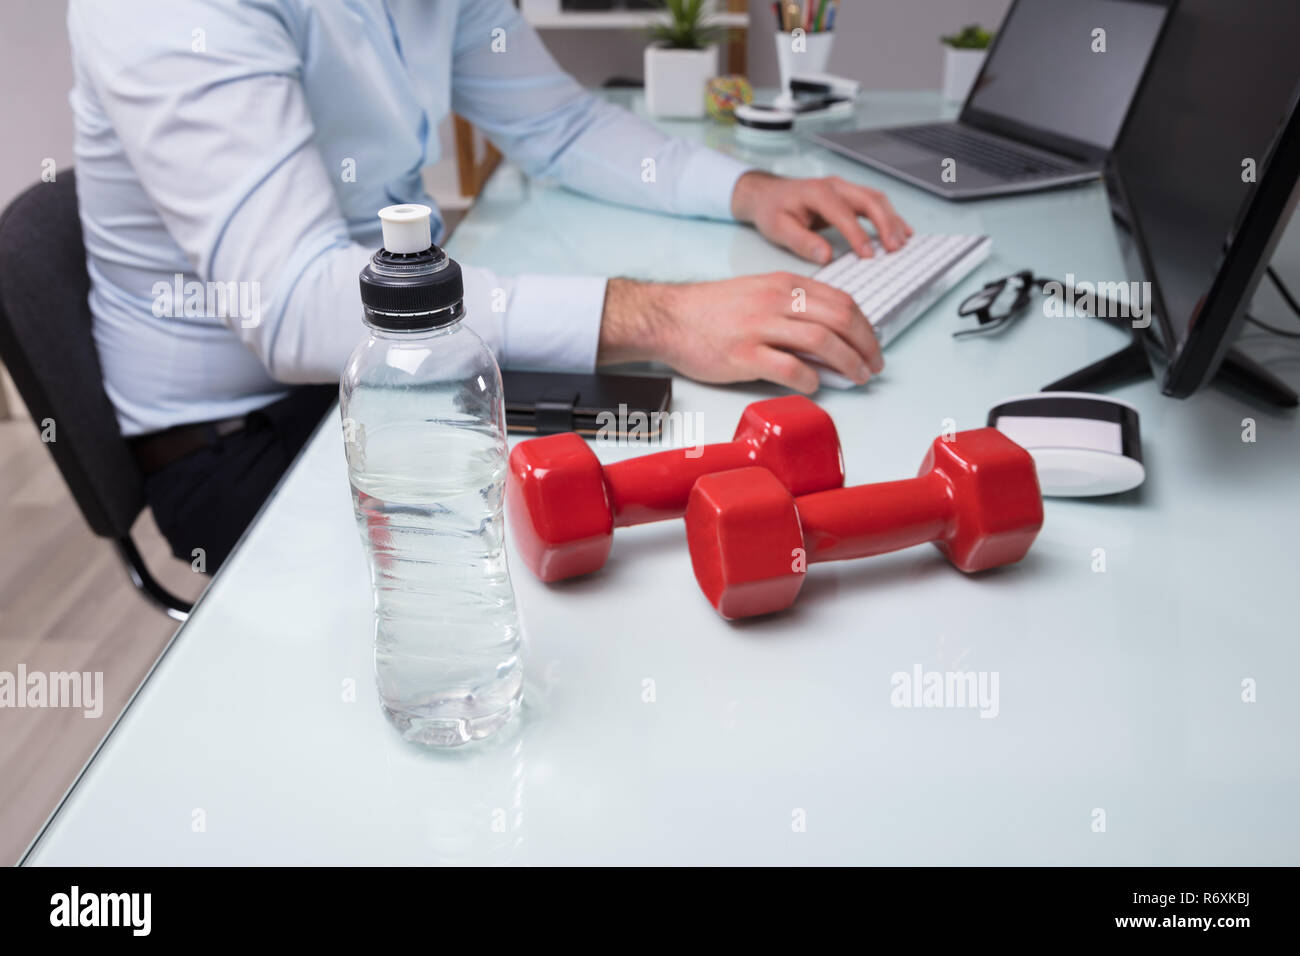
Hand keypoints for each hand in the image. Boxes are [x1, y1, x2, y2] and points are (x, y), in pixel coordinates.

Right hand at [598, 274, 883, 392]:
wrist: (667, 318)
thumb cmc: (710, 310)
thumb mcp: (758, 293)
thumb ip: (793, 309)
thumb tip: (828, 338)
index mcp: (784, 284)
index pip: (841, 300)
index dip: (864, 326)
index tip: (870, 345)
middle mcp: (776, 300)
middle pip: (840, 318)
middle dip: (865, 345)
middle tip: (872, 366)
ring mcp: (760, 326)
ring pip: (822, 340)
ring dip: (848, 362)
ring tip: (857, 378)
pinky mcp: (744, 354)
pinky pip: (790, 367)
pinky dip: (810, 379)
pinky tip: (814, 386)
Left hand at [730, 170, 913, 264]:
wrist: (767, 195)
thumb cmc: (772, 210)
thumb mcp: (779, 229)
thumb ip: (802, 242)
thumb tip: (826, 256)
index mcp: (816, 193)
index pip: (843, 213)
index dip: (858, 234)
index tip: (868, 255)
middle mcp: (834, 186)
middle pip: (869, 200)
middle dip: (886, 224)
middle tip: (895, 248)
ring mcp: (844, 188)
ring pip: (876, 200)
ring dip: (892, 220)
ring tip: (902, 243)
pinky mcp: (849, 196)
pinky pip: (874, 203)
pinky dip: (890, 216)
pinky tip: (902, 231)